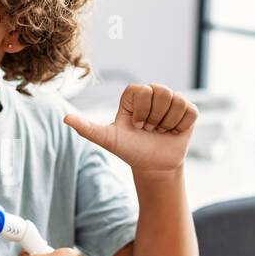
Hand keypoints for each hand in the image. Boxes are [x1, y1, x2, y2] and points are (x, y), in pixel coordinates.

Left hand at [64, 83, 198, 175]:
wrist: (152, 165)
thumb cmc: (129, 149)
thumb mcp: (107, 139)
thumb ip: (87, 128)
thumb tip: (65, 119)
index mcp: (135, 94)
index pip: (143, 90)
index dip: (141, 111)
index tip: (136, 125)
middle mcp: (154, 92)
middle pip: (162, 92)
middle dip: (154, 118)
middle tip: (149, 129)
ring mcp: (173, 100)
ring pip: (176, 102)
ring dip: (167, 124)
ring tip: (160, 131)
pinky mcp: (188, 110)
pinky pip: (189, 111)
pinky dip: (180, 126)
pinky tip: (172, 132)